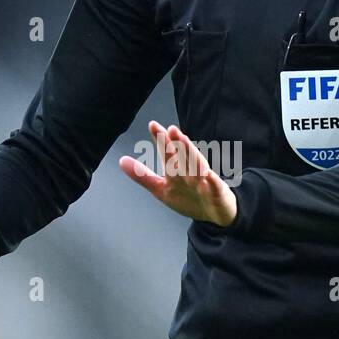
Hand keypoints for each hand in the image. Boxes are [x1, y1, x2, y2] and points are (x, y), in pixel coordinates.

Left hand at [118, 121, 237, 226]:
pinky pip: (214, 186)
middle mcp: (190, 172)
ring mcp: (204, 182)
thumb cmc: (188, 197)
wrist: (215, 214)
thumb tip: (121, 161)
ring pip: (198, 167)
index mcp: (176, 169)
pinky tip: (208, 174)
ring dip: (192, 154)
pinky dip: (212, 180)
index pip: (168, 152)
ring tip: (186, 142)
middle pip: (183, 156)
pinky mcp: (217, 192)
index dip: (161, 139)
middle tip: (171, 129)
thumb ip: (142, 175)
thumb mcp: (161, 189)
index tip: (153, 125)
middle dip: (178, 143)